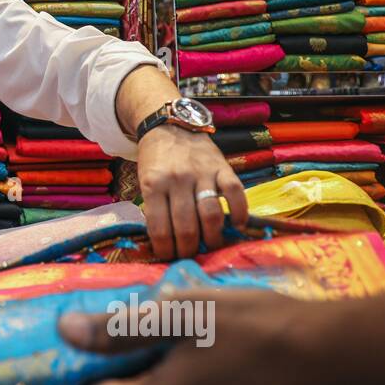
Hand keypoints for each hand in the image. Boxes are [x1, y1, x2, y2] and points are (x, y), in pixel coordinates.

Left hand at [136, 125, 246, 259]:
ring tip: (210, 245)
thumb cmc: (156, 161)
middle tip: (190, 255)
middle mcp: (178, 179)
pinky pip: (235, 193)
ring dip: (212, 238)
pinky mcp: (223, 167)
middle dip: (189, 249)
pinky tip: (235, 224)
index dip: (166, 250)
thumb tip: (166, 244)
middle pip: (187, 227)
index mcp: (154, 185)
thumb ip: (155, 208)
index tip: (169, 257)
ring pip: (211, 215)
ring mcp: (202, 173)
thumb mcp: (146, 182)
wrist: (170, 126)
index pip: (160, 228)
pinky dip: (238, 212)